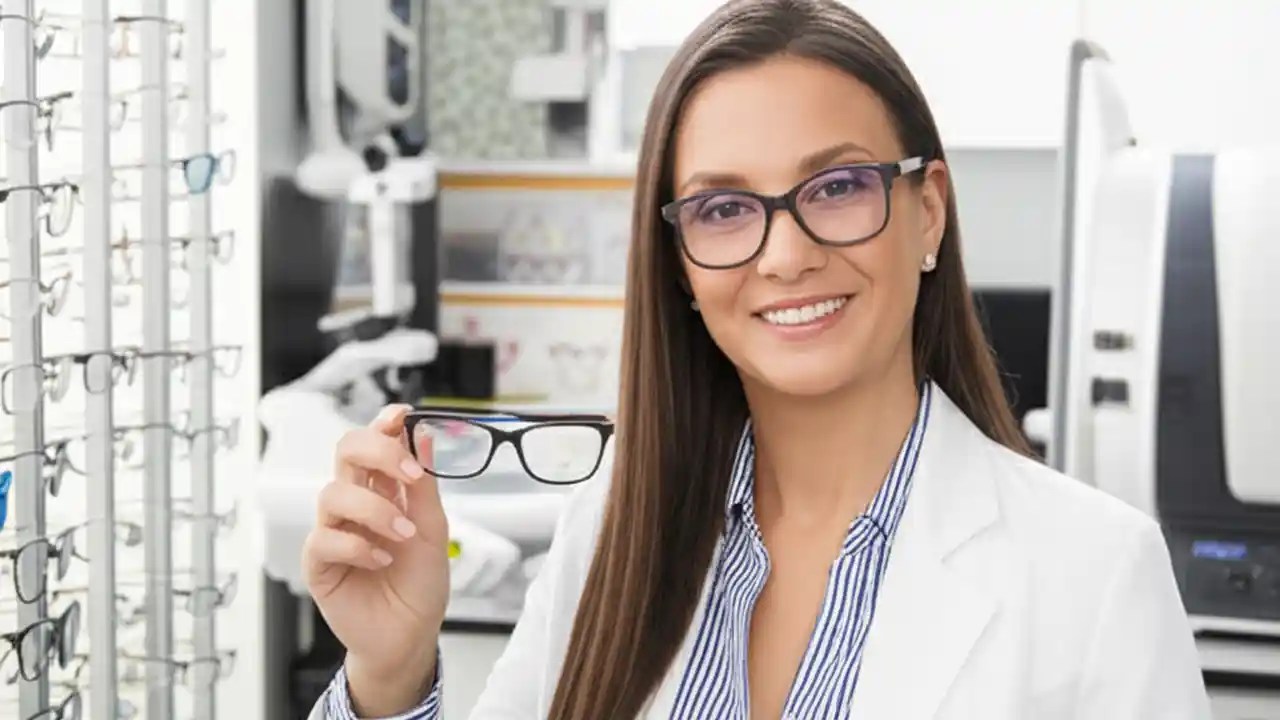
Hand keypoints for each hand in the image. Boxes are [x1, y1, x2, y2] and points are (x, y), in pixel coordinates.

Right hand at [303, 404, 449, 713]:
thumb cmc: (419, 583)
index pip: (374, 442)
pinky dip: (357, 545)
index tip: (403, 415)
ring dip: (375, 511)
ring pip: (333, 493)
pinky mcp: (318, 562)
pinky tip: (380, 560)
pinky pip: (324, 538)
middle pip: (346, 452)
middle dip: (376, 451)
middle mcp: (355, 503)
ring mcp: (334, 530)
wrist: (410, 634)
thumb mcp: (434, 529)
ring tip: (403, 535)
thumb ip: (425, 485)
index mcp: (383, 489)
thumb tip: (424, 434)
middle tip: (409, 474)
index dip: (383, 423)